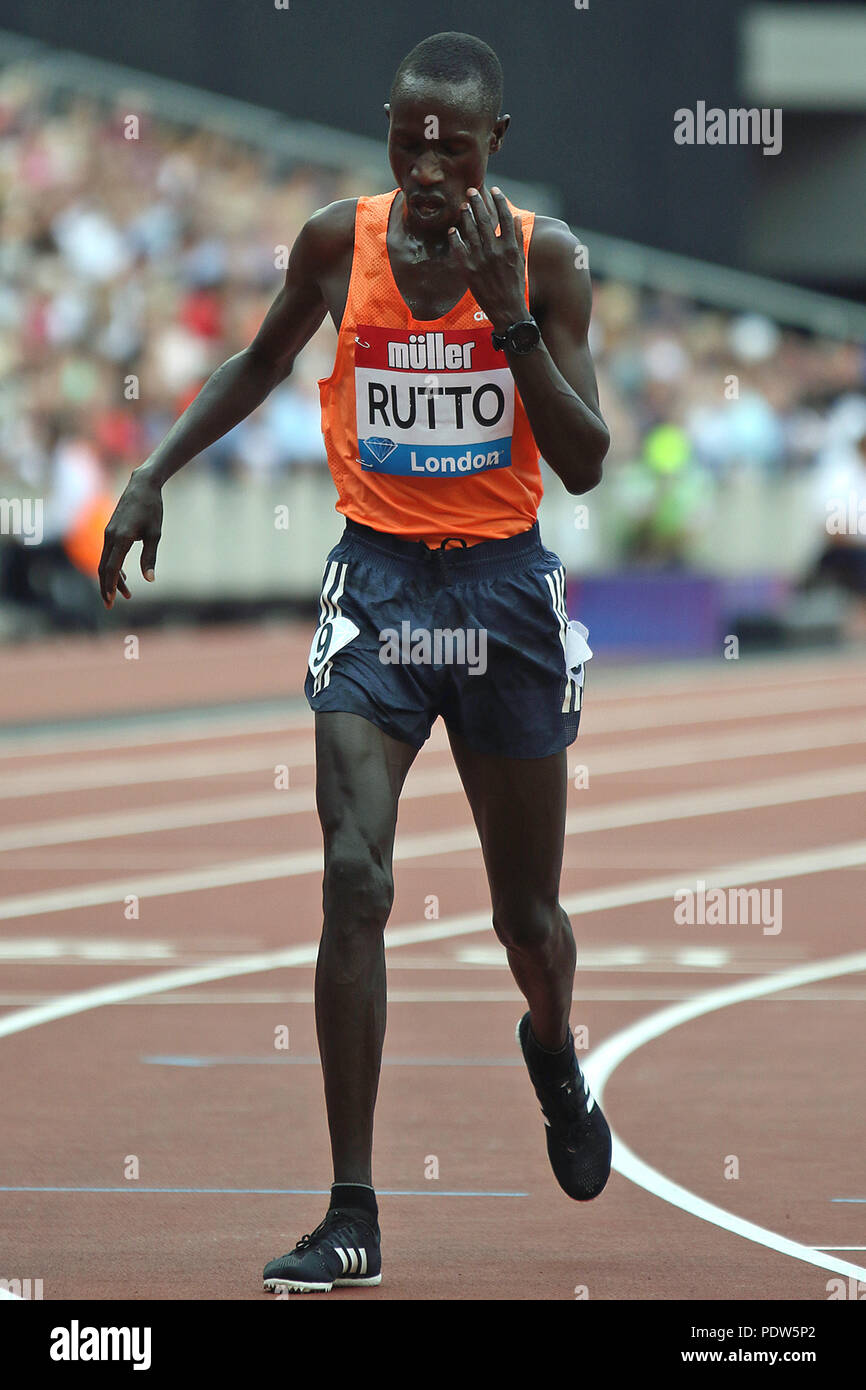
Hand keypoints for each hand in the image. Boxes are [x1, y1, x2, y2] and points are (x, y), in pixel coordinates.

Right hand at [98, 464, 163, 607]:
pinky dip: (113, 567)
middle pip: (104, 568)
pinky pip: (108, 553)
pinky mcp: (110, 531)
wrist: (142, 485)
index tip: (110, 601)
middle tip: (111, 605)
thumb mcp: (155, 534)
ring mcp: (108, 533)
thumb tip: (149, 579)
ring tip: (126, 594)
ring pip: (105, 561)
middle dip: (106, 588)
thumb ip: (150, 557)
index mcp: (121, 538)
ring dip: (112, 579)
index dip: (110, 586)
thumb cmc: (152, 509)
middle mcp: (110, 536)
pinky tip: (123, 576)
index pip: (111, 568)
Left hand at [448, 186, 525, 333]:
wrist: (507, 310)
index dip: (499, 200)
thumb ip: (517, 237)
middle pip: (485, 219)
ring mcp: (481, 260)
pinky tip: (453, 230)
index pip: (505, 216)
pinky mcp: (468, 270)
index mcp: (511, 246)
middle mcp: (496, 251)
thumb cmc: (515, 285)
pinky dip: (455, 237)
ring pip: (470, 231)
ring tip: (462, 207)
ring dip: (465, 216)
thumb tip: (516, 216)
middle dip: (477, 202)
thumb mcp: (521, 260)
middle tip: (471, 191)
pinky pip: (459, 248)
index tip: (494, 190)